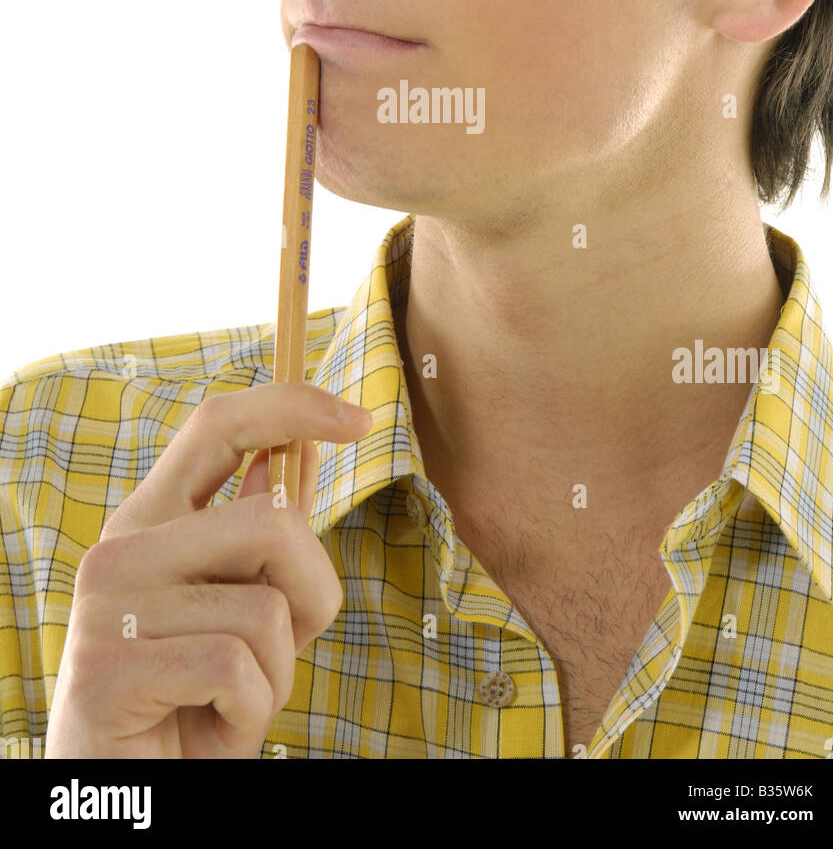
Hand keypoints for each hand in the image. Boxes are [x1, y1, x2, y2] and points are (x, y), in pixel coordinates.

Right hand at [44, 383, 372, 757]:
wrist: (129, 795)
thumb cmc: (191, 701)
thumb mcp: (237, 610)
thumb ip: (260, 533)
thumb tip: (300, 448)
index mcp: (148, 523)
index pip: (217, 426)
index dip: (291, 406)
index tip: (360, 418)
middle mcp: (118, 551)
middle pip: (272, 521)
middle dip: (311, 595)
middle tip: (278, 653)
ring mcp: (104, 607)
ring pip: (265, 609)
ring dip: (276, 673)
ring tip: (228, 701)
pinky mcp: (105, 669)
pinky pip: (236, 670)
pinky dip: (249, 713)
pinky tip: (210, 728)